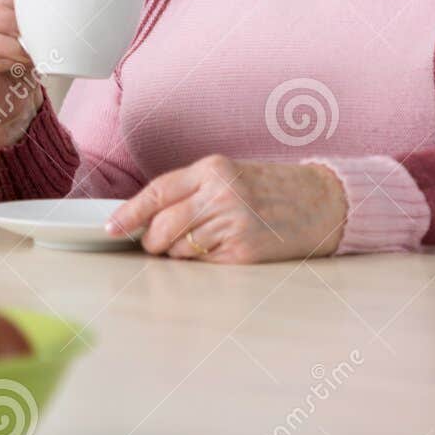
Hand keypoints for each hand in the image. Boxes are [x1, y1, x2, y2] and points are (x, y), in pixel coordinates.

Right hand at [0, 0, 41, 146]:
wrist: (14, 101)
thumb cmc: (17, 59)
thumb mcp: (21, 29)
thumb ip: (24, 12)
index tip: (28, 6)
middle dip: (4, 16)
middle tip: (26, 28)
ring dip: (8, 42)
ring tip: (29, 48)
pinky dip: (9, 61)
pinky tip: (25, 62)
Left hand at [105, 155, 346, 262]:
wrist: (323, 203)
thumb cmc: (271, 189)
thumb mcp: (228, 175)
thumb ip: (189, 190)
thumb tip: (145, 216)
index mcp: (212, 170)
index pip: (157, 193)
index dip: (129, 213)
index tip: (111, 227)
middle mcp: (220, 195)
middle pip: (162, 227)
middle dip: (151, 241)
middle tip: (157, 244)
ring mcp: (233, 225)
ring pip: (179, 249)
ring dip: (178, 253)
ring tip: (203, 241)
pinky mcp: (244, 253)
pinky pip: (204, 264)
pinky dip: (203, 262)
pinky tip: (222, 249)